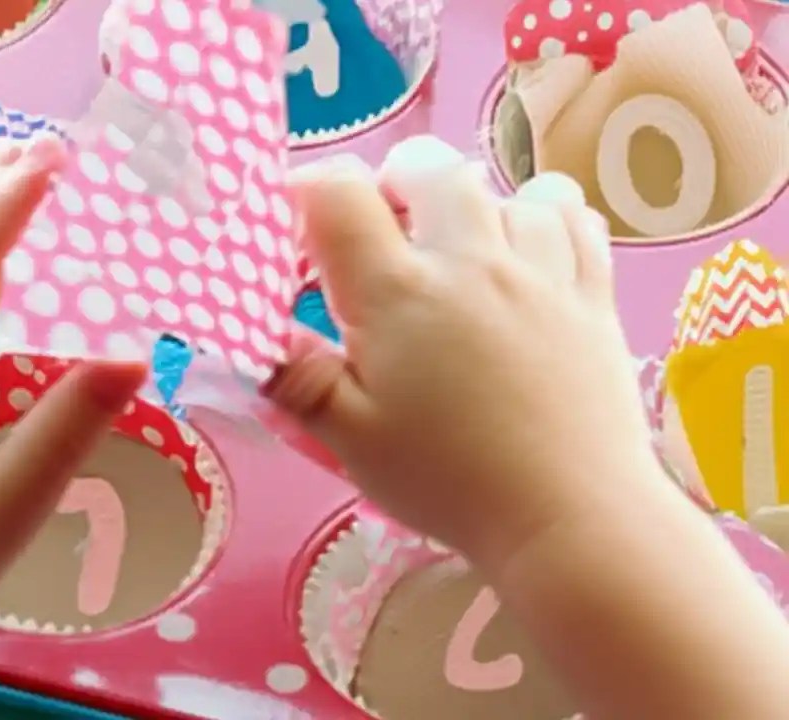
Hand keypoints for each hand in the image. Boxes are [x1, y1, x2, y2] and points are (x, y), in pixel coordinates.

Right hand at [270, 136, 660, 565]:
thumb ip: (295, 378)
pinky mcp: (592, 294)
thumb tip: (248, 334)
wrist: (571, 518)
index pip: (338, 193)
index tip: (297, 223)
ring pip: (506, 188)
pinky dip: (544, 217)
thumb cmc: (448, 481)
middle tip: (382, 234)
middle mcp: (471, 261)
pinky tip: (528, 251)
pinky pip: (573, 217)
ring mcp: (541, 272)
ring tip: (459, 249)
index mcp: (398, 293)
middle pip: (429, 167)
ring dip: (473, 206)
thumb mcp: (349, 439)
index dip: (305, 189)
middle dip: (394, 182)